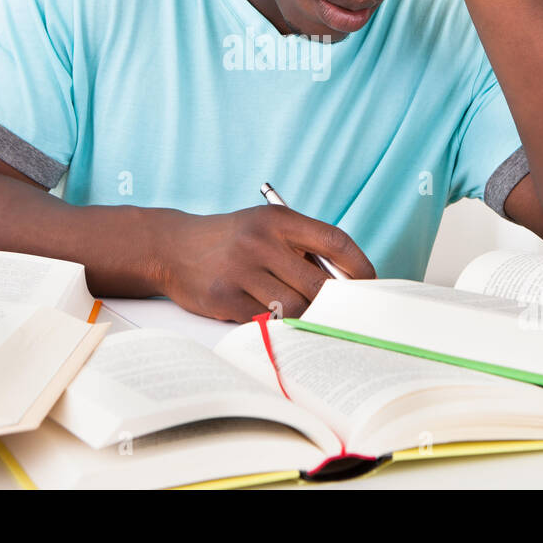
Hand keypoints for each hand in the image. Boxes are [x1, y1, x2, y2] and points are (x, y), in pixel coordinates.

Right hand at [152, 206, 375, 322]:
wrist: (172, 247)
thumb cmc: (232, 239)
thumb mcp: (266, 226)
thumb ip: (303, 247)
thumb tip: (348, 285)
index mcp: (278, 219)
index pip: (335, 241)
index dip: (360, 267)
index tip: (370, 286)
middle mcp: (261, 242)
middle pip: (319, 285)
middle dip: (333, 303)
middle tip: (341, 313)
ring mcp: (241, 270)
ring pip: (296, 307)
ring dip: (304, 316)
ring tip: (301, 313)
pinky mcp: (224, 297)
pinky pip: (266, 320)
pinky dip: (275, 322)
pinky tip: (269, 314)